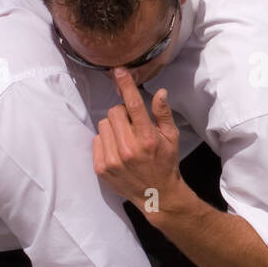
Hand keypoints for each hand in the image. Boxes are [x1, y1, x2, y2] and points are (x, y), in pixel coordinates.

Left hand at [93, 68, 181, 209]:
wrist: (156, 195)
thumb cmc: (165, 162)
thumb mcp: (171, 137)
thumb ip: (163, 114)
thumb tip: (160, 92)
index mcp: (147, 138)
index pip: (134, 105)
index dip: (126, 85)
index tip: (119, 71)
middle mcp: (129, 148)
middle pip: (114, 112)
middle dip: (122, 114)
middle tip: (132, 126)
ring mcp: (113, 159)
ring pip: (103, 125)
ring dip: (112, 128)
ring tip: (124, 139)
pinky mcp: (102, 168)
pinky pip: (96, 140)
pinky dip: (105, 141)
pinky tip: (117, 150)